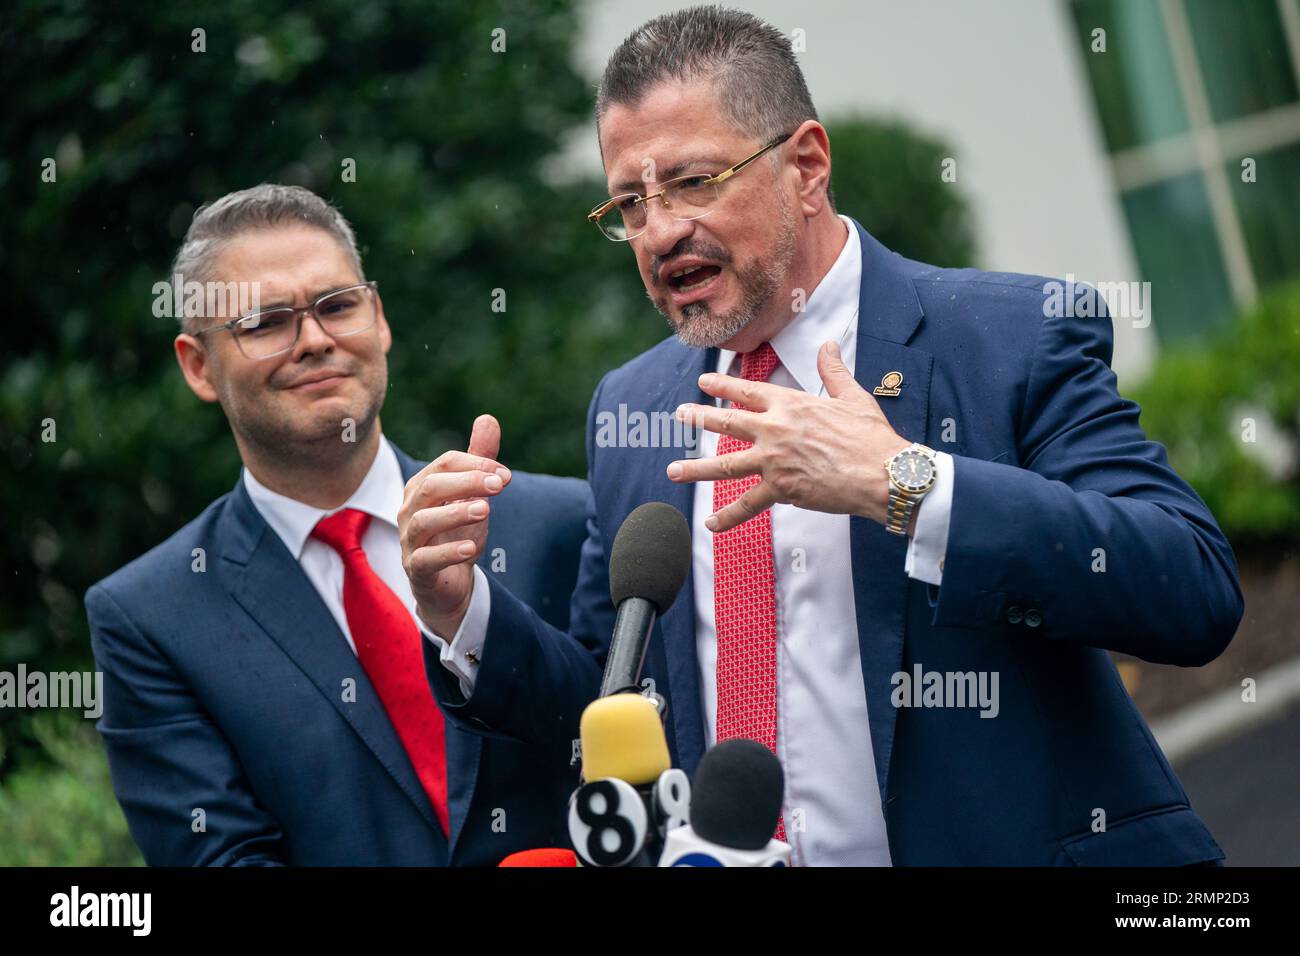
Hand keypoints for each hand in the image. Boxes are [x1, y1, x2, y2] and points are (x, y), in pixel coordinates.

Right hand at [398, 414, 510, 636]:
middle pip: (431, 487)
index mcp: (422, 486)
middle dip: (467, 482)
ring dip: (456, 513)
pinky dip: (448, 552)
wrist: (449, 582)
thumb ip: (479, 459)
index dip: (476, 464)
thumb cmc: (458, 532)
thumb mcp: (472, 494)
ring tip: (485, 510)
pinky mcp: (416, 569)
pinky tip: (472, 548)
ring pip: (424, 522)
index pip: (444, 463)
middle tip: (500, 485)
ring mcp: (409, 540)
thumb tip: (488, 418)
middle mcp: (410, 510)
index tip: (506, 474)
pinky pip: (426, 559)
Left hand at [667, 340, 912, 532]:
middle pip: (727, 423)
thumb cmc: (871, 436)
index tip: (704, 382)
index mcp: (790, 405)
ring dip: (697, 469)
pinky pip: (748, 505)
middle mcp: (775, 430)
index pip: (748, 391)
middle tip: (679, 416)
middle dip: (699, 419)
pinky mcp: (781, 489)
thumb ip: (833, 370)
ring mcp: (774, 461)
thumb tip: (829, 345)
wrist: (882, 473)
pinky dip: (729, 516)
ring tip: (674, 470)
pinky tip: (711, 524)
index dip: (723, 385)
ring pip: (726, 465)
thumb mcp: (853, 395)